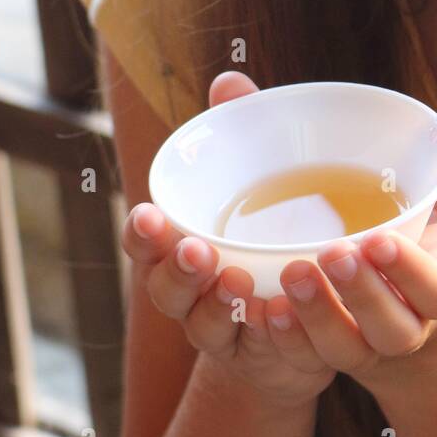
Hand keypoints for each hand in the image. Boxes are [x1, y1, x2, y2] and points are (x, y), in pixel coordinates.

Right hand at [121, 71, 337, 411]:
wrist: (294, 326)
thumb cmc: (263, 239)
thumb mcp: (255, 184)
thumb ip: (239, 133)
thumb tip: (229, 79)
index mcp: (180, 250)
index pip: (145, 244)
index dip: (142, 234)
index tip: (149, 214)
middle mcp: (192, 296)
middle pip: (165, 290)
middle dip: (175, 270)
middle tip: (194, 248)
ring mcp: (226, 332)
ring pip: (206, 327)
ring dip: (217, 305)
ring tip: (237, 282)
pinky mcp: (268, 358)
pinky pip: (265, 351)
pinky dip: (271, 335)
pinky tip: (284, 316)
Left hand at [272, 104, 436, 395]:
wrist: (412, 300)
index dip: (411, 272)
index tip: (379, 239)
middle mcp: (408, 323)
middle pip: (392, 328)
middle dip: (362, 295)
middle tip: (331, 252)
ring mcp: (366, 343)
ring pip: (344, 348)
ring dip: (317, 318)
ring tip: (291, 275)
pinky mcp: (325, 347)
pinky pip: (305, 357)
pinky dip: (284, 337)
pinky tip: (261, 307)